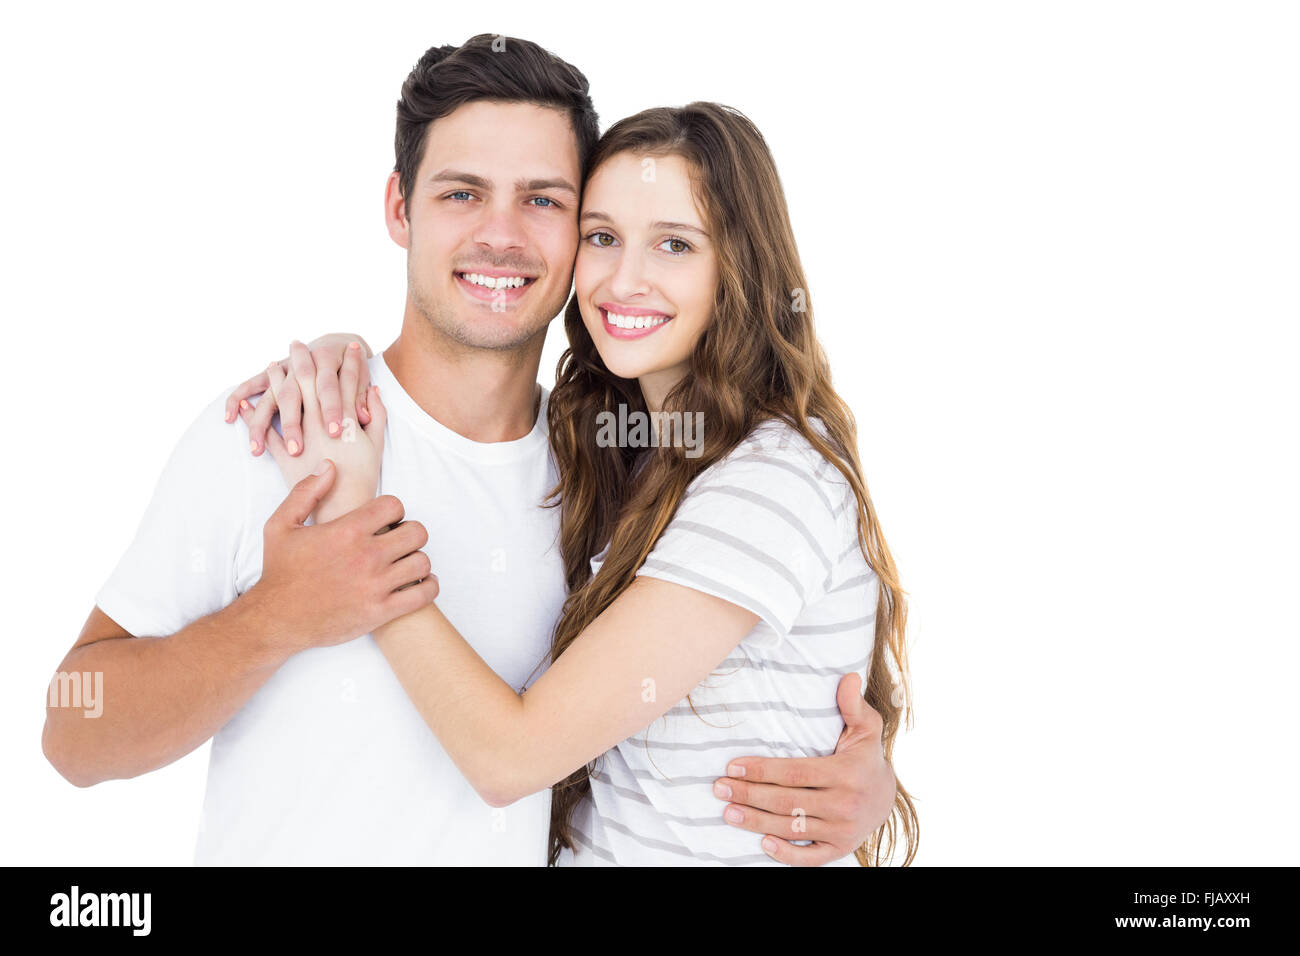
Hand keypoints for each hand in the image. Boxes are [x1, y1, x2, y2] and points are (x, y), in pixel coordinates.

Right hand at [224, 332, 374, 456]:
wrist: (342, 343)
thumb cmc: (355, 367)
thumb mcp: (363, 378)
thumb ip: (362, 398)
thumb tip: (364, 418)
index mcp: (328, 360)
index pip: (329, 387)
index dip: (332, 407)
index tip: (335, 432)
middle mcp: (303, 364)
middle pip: (294, 395)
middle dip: (293, 423)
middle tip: (296, 449)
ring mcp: (285, 370)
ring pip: (271, 396)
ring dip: (262, 422)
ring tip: (256, 449)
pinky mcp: (272, 374)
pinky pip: (251, 385)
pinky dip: (237, 397)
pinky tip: (230, 417)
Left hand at [235, 344, 386, 523]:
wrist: (343, 506)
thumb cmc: (363, 475)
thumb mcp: (377, 444)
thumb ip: (377, 414)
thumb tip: (374, 391)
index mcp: (346, 419)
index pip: (347, 381)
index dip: (351, 362)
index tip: (351, 346)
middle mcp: (320, 423)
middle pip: (310, 382)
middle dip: (305, 360)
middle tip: (299, 344)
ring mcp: (301, 437)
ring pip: (285, 400)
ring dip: (277, 380)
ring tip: (273, 364)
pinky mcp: (285, 456)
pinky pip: (265, 432)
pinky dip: (252, 417)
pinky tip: (243, 403)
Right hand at [251, 462, 438, 653]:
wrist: (277, 619)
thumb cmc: (280, 571)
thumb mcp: (281, 525)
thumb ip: (306, 492)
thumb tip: (330, 467)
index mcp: (347, 531)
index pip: (395, 505)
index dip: (393, 510)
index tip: (385, 520)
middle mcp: (366, 555)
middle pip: (417, 532)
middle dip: (410, 533)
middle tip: (398, 541)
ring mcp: (376, 585)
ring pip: (423, 562)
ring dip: (417, 560)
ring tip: (404, 563)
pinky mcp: (381, 611)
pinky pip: (424, 594)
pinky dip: (427, 586)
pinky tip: (415, 584)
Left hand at [712, 673, 895, 864]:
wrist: (887, 797)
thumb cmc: (866, 756)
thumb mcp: (865, 727)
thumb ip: (852, 704)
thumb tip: (849, 676)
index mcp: (846, 773)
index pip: (794, 772)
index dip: (761, 770)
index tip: (732, 766)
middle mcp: (845, 804)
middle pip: (786, 801)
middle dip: (748, 795)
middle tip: (719, 788)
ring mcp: (843, 831)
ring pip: (791, 828)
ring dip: (755, 822)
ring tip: (727, 811)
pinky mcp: (840, 849)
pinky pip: (810, 857)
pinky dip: (787, 854)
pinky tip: (763, 843)